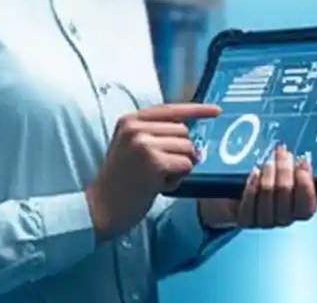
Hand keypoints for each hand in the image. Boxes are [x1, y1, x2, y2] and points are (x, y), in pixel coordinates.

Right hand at [85, 103, 219, 240]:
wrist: (100, 208)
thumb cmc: (120, 181)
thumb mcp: (130, 147)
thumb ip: (155, 135)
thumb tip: (191, 139)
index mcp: (130, 120)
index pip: (170, 109)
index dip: (196, 110)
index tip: (217, 111)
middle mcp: (136, 128)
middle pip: (183, 131)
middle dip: (182, 152)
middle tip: (162, 170)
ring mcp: (144, 144)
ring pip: (187, 148)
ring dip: (180, 167)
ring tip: (157, 178)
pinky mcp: (154, 163)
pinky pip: (185, 165)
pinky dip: (178, 179)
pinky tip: (159, 186)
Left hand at [198, 145, 316, 229]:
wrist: (244, 197)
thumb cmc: (273, 181)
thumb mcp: (290, 174)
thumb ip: (298, 170)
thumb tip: (303, 160)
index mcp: (300, 211)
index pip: (307, 205)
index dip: (305, 182)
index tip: (301, 161)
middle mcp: (284, 220)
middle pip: (285, 194)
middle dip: (284, 169)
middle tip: (281, 152)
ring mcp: (265, 222)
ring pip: (267, 197)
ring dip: (268, 175)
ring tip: (268, 162)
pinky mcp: (247, 221)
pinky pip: (249, 204)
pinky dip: (252, 186)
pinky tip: (255, 173)